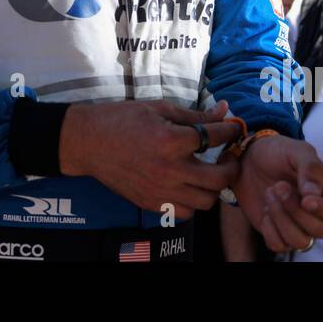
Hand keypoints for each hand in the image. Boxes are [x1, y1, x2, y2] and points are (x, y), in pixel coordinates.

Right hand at [59, 100, 243, 218]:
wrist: (88, 142)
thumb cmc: (122, 120)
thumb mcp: (159, 109)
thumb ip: (194, 114)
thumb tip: (223, 110)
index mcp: (171, 141)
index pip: (215, 137)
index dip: (230, 130)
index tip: (234, 127)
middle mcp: (169, 170)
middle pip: (219, 178)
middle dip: (231, 165)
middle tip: (227, 155)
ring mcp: (161, 191)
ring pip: (206, 200)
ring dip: (213, 186)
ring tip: (208, 172)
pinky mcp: (152, 203)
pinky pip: (185, 212)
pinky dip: (193, 201)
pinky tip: (188, 185)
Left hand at [231, 135, 322, 251]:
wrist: (250, 158)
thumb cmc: (279, 152)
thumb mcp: (297, 151)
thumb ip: (310, 170)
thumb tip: (313, 195)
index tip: (306, 200)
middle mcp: (320, 214)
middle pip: (322, 231)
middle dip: (296, 210)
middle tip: (279, 186)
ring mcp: (300, 225)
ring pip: (300, 242)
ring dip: (281, 218)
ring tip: (270, 193)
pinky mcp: (279, 232)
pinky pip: (279, 245)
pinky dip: (269, 228)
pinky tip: (266, 208)